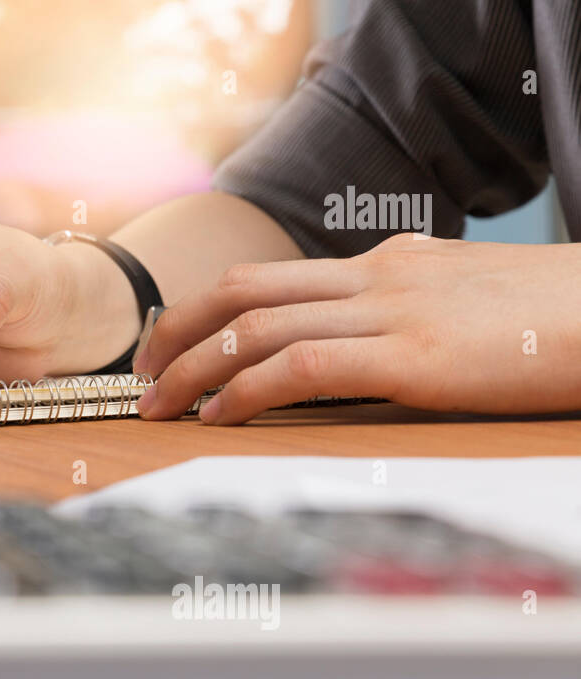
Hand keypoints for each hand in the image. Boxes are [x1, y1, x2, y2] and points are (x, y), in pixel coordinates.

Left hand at [136, 235, 580, 424]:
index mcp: (388, 263)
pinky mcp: (413, 357)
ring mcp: (392, 311)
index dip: (208, 309)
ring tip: (157, 403)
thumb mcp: (468, 299)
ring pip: (257, 326)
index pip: (272, 278)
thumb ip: (408, 312)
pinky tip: (219, 415)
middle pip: (243, 289)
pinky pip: (302, 367)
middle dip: (176, 328)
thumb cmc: (559, 314)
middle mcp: (377, 277)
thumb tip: (364, 343)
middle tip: (140, 369)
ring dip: (192, 366)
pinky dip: (246, 390)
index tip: (174, 341)